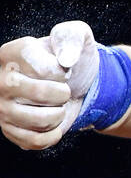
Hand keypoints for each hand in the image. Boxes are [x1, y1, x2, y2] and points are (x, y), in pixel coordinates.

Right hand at [0, 21, 98, 149]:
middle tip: (62, 89)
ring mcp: (1, 108)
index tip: (62, 67)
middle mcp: (0, 81)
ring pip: (39, 119)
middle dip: (62, 93)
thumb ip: (71, 37)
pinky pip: (36, 140)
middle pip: (39, 93)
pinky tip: (55, 122)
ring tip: (57, 104)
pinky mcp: (9, 130)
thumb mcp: (75, 36)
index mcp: (10, 53)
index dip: (63, 71)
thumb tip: (66, 60)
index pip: (43, 68)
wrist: (72, 82)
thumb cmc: (69, 57)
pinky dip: (54, 134)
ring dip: (60, 113)